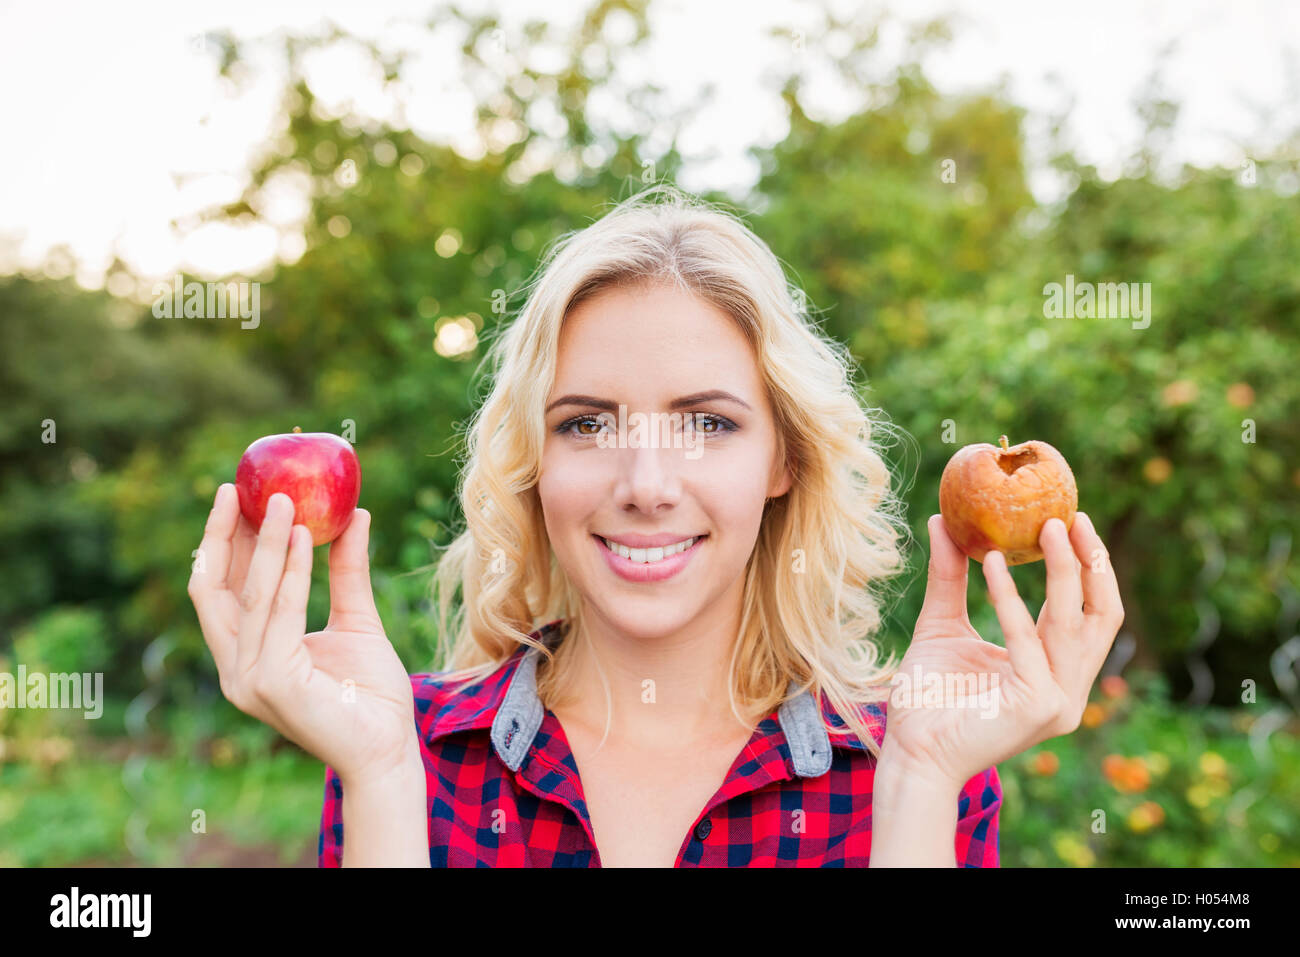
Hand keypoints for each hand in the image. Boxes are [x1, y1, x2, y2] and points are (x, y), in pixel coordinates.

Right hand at [187, 484, 417, 784]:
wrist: (389, 749)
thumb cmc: (371, 694)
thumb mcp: (356, 619)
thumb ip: (347, 571)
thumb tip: (353, 515)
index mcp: (247, 656)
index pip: (219, 590)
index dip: (223, 542)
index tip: (237, 495)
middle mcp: (237, 669)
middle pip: (213, 588)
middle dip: (224, 533)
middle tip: (240, 486)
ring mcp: (249, 679)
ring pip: (250, 594)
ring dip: (268, 542)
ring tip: (285, 498)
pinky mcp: (272, 683)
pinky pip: (281, 613)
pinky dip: (292, 572)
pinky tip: (306, 536)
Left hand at [879, 511, 1124, 786]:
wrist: (910, 751)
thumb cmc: (927, 697)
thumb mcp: (943, 624)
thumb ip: (951, 578)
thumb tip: (941, 520)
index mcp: (1057, 673)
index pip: (1093, 614)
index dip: (1090, 566)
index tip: (1072, 519)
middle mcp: (1069, 690)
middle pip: (1101, 616)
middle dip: (1091, 562)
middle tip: (1068, 516)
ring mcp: (1059, 701)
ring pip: (1073, 623)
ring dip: (1062, 569)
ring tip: (1043, 525)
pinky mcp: (1037, 706)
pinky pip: (1027, 639)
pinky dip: (1010, 598)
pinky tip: (993, 563)